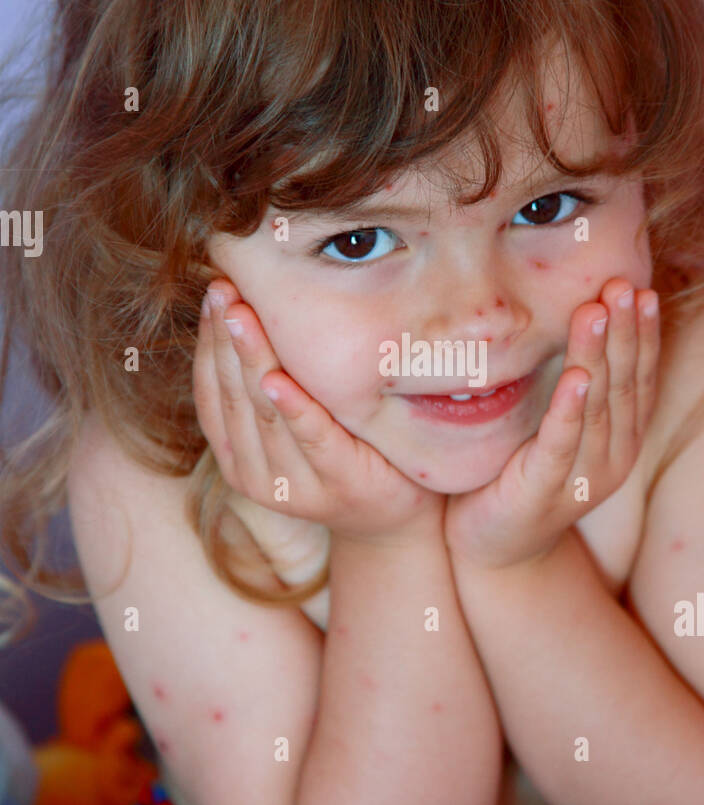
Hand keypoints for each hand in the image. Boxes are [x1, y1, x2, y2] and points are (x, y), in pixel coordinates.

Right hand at [192, 278, 444, 547]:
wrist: (393, 515)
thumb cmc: (342, 451)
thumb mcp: (296, 418)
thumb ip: (267, 380)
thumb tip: (244, 305)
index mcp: (235, 454)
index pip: (211, 390)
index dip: (209, 341)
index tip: (214, 293)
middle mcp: (253, 475)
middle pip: (234, 395)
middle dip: (227, 339)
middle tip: (223, 289)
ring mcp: (293, 486)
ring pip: (264, 412)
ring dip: (251, 360)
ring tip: (242, 316)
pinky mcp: (337, 486)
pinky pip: (311, 438)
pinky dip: (293, 409)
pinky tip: (279, 379)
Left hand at [444, 277, 659, 569]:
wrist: (498, 550)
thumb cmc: (524, 475)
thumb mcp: (559, 427)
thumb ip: (578, 386)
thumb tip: (582, 318)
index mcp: (621, 436)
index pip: (639, 375)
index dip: (643, 333)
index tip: (641, 288)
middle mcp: (614, 455)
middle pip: (624, 382)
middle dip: (625, 330)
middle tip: (621, 284)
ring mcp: (584, 476)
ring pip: (598, 406)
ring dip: (600, 354)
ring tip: (599, 311)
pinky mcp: (546, 491)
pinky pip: (562, 444)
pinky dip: (572, 410)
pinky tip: (578, 379)